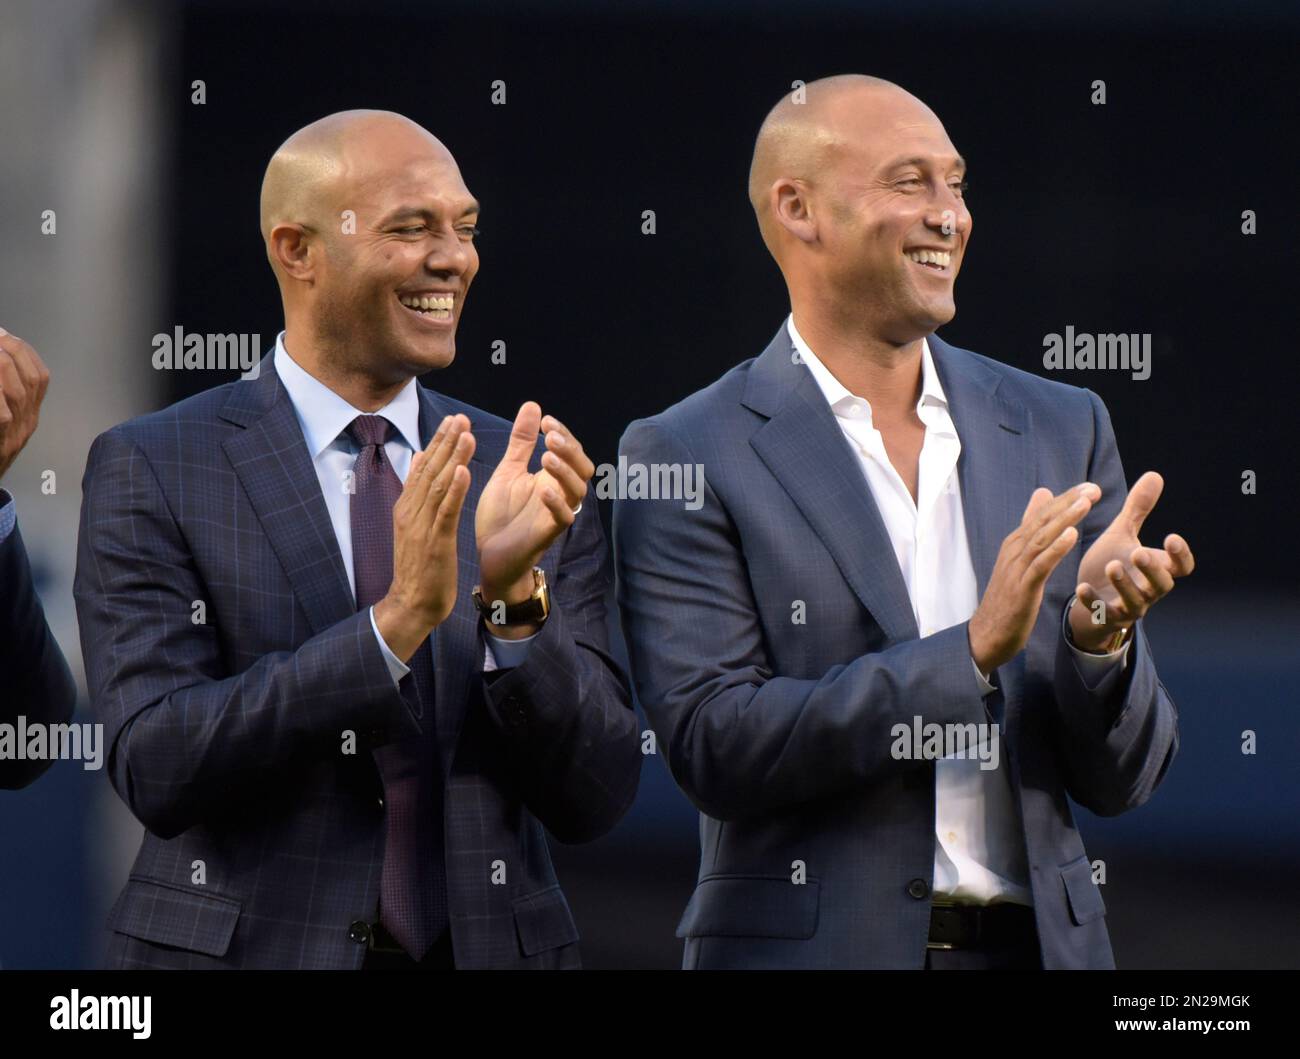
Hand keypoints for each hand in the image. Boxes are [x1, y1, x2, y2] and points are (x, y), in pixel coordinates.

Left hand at [0, 328, 51, 481]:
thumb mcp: (3, 420)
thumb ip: (4, 397)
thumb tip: (1, 358)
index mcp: (29, 417)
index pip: (40, 378)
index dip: (25, 352)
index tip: (8, 335)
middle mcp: (27, 424)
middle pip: (33, 382)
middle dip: (15, 352)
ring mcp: (16, 434)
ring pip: (18, 394)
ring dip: (2, 365)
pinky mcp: (2, 440)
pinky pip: (3, 414)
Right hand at [373, 414, 473, 661]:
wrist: (412, 602)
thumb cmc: (419, 567)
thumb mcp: (416, 527)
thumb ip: (419, 497)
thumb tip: (420, 464)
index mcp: (407, 506)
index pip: (423, 466)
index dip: (438, 442)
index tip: (453, 420)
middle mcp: (411, 511)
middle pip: (429, 469)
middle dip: (446, 442)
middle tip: (461, 417)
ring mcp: (421, 526)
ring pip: (438, 484)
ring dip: (453, 457)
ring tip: (467, 434)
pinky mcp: (434, 542)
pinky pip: (445, 512)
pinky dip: (455, 490)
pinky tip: (465, 471)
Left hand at [475, 402, 593, 609]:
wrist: (489, 554)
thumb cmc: (501, 514)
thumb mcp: (508, 470)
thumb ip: (522, 442)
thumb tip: (533, 405)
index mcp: (552, 477)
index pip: (571, 451)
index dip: (563, 434)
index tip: (544, 420)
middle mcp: (560, 494)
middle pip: (583, 469)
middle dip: (570, 450)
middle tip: (550, 436)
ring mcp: (555, 514)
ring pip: (577, 491)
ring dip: (565, 472)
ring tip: (546, 456)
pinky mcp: (547, 534)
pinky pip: (563, 519)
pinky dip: (556, 503)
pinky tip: (543, 489)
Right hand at [968, 482, 1100, 672]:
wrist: (987, 634)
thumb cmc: (1006, 598)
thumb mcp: (1019, 561)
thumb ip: (1031, 528)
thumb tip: (1042, 494)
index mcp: (1015, 544)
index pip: (1041, 515)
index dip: (1065, 499)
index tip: (1089, 487)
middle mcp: (1014, 551)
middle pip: (1042, 521)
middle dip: (1068, 503)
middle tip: (1093, 489)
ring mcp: (1016, 569)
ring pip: (1042, 538)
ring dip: (1064, 520)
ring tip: (1085, 504)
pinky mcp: (1022, 588)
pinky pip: (1040, 565)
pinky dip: (1055, 548)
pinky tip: (1071, 536)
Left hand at [1068, 471, 1194, 650]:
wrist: (1087, 593)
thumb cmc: (1110, 560)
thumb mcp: (1123, 533)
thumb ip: (1138, 509)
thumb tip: (1154, 475)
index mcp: (1156, 569)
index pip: (1182, 567)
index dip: (1181, 555)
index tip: (1171, 537)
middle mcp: (1148, 590)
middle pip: (1163, 585)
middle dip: (1151, 570)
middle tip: (1138, 553)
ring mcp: (1129, 606)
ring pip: (1135, 601)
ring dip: (1124, 584)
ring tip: (1112, 566)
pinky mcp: (1107, 617)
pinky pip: (1104, 613)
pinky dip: (1094, 601)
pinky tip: (1081, 587)